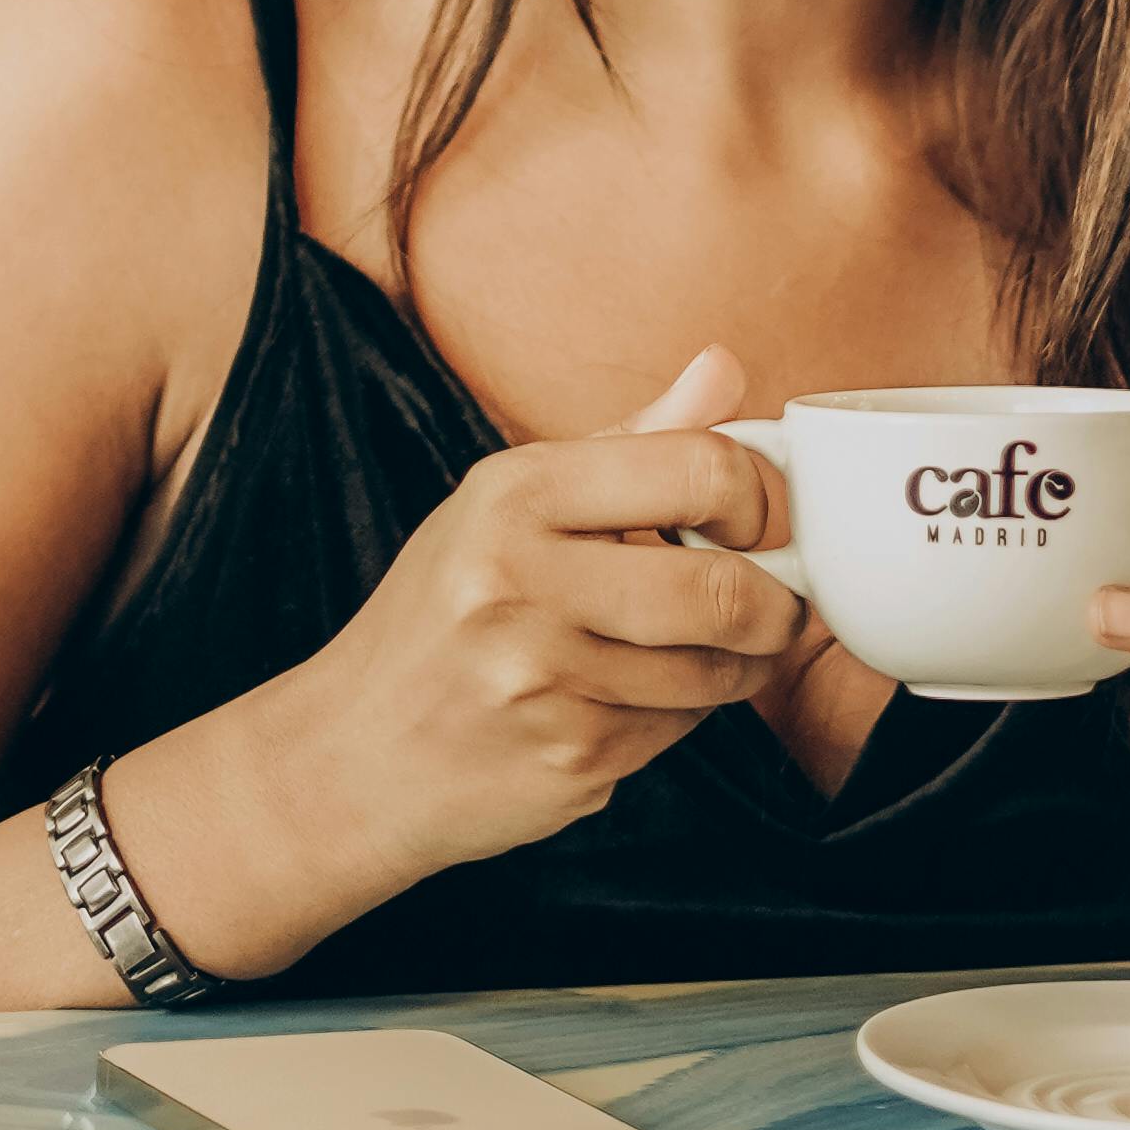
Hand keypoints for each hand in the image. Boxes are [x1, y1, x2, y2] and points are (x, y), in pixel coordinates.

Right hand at [272, 345, 803, 901]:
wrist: (352, 752)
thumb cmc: (444, 610)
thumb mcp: (511, 500)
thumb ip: (633, 438)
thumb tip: (726, 368)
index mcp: (517, 494)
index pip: (698, 466)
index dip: (758, 497)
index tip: (756, 521)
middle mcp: (523, 583)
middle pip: (719, 586)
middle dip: (775, 602)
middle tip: (777, 602)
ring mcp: (543, 681)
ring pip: (713, 671)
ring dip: (740, 665)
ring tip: (714, 649)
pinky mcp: (566, 761)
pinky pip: (678, 731)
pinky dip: (685, 716)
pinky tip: (641, 696)